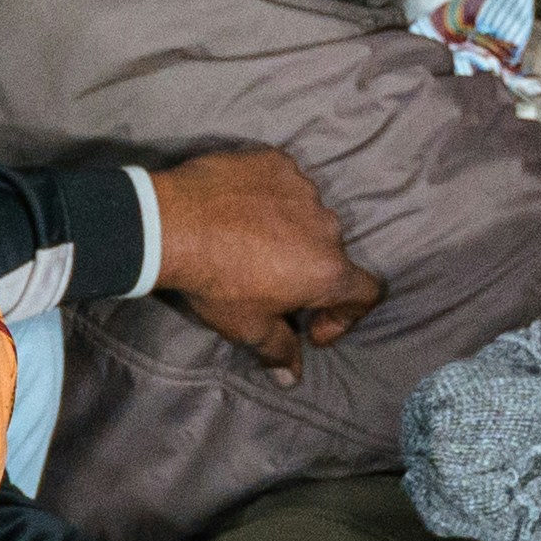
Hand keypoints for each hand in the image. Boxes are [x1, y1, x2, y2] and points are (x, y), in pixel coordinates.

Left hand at [145, 145, 379, 378]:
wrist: (172, 224)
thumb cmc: (215, 282)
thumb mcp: (247, 327)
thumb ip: (279, 350)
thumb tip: (291, 377)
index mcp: (328, 271)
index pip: (368, 293)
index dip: (346, 316)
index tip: (311, 327)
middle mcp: (327, 226)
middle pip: (331, 254)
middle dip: (307, 273)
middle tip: (269, 284)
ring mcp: (303, 189)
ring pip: (307, 217)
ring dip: (289, 232)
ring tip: (249, 243)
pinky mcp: (277, 163)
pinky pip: (284, 185)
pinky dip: (271, 200)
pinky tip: (241, 212)